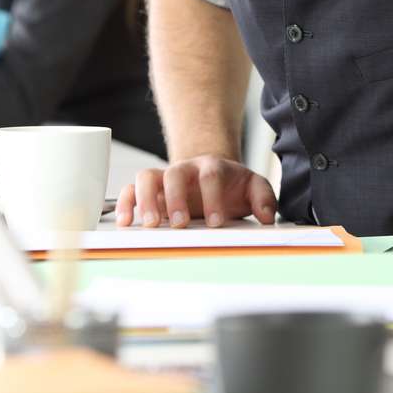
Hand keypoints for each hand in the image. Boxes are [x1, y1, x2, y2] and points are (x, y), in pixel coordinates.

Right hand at [113, 155, 277, 228]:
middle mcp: (185, 170)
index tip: (216, 222)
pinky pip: (130, 189)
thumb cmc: (231, 185)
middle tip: (180, 224)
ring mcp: (164, 178)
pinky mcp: (149, 191)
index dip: (213, 197)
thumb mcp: (252, 187)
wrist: (210, 174)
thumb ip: (264, 199)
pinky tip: (125, 221)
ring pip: (147, 177)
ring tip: (149, 224)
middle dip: (175, 198)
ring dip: (145, 199)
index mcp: (212, 167)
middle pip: (174, 174)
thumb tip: (268, 217)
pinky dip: (125, 203)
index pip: (211, 176)